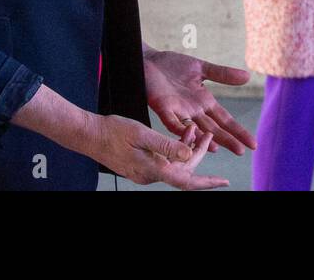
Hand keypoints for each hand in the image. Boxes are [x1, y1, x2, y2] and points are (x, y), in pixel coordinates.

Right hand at [86, 113, 226, 189]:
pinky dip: (175, 148)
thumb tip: (189, 154)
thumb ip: (166, 145)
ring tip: (197, 131)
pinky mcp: (141, 165)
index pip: (186, 180)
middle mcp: (150, 175)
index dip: (207, 182)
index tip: (224, 182)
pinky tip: (181, 135)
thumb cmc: (112, 132)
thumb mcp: (142, 133)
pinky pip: (165, 161)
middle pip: (183, 170)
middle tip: (210, 134)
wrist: (89, 135)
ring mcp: (145, 172)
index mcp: (152, 169)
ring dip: (188, 149)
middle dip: (199, 154)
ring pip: (175, 164)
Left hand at [143, 47, 256, 155]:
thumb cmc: (173, 65)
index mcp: (204, 101)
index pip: (225, 119)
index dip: (238, 131)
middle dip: (227, 139)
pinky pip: (171, 121)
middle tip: (241, 152)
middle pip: (213, 128)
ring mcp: (178, 110)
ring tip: (216, 148)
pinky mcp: (163, 107)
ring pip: (194, 129)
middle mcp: (193, 110)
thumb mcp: (202, 68)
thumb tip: (247, 76)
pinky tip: (188, 136)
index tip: (253, 144)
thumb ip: (223, 74)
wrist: (150, 60)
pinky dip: (180, 129)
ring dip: (203, 139)